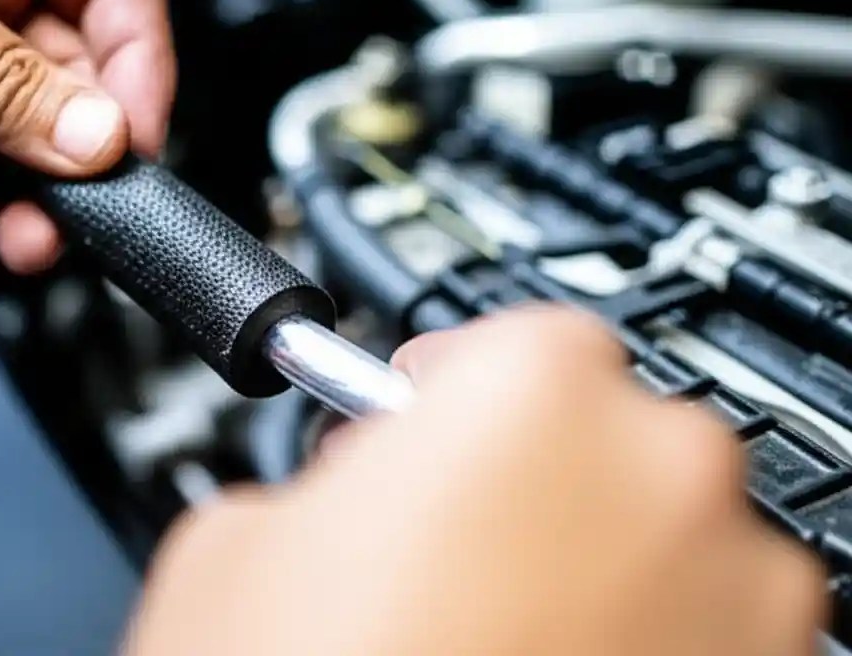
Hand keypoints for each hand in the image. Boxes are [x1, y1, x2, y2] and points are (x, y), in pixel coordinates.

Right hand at [123, 306, 827, 654]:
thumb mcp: (230, 545)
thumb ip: (310, 478)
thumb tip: (340, 492)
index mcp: (532, 398)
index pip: (513, 337)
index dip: (444, 391)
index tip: (412, 433)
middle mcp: (664, 485)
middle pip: (591, 434)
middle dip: (512, 478)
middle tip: (425, 550)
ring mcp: (733, 604)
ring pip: (649, 536)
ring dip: (577, 563)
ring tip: (472, 637)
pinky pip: (690, 629)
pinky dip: (628, 642)